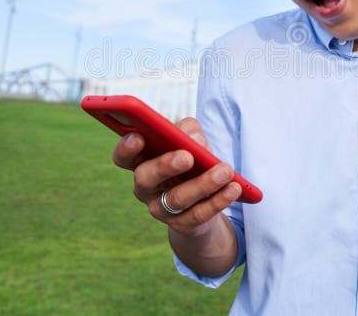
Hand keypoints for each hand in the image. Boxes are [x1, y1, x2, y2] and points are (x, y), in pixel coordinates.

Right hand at [111, 117, 242, 235]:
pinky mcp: (181, 224)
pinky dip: (218, 200)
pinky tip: (234, 188)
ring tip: (225, 170)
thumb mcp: (191, 142)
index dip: (126, 147)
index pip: (123, 156)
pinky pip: (198, 214)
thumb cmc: (193, 161)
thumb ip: (189, 132)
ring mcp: (160, 208)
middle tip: (187, 156)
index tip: (139, 136)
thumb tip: (192, 138)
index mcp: (141, 161)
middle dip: (165, 165)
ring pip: (177, 198)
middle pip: (145, 178)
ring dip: (203, 183)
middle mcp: (145, 187)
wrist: (204, 201)